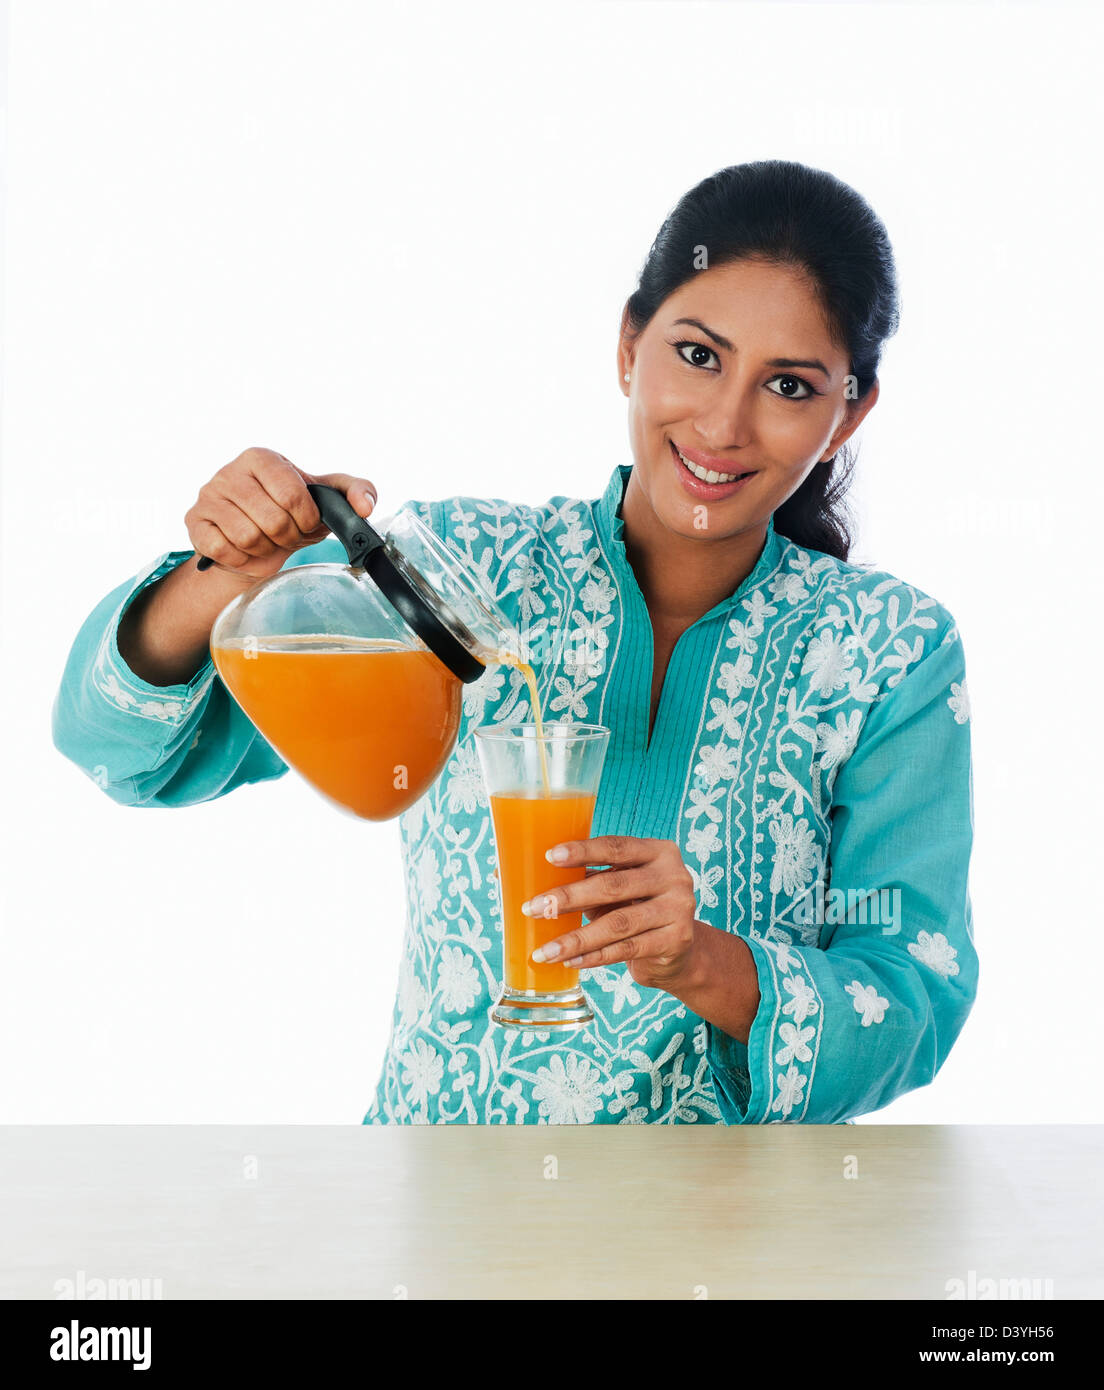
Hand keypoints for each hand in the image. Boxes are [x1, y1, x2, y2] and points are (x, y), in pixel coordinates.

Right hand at [185, 446, 378, 579]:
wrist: (254, 541)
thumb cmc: (290, 514)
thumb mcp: (325, 499)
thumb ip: (354, 491)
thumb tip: (365, 506)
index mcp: (262, 458)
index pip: (293, 495)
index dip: (306, 519)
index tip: (306, 524)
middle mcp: (230, 471)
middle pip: (272, 519)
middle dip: (288, 537)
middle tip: (287, 536)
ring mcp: (208, 495)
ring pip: (247, 537)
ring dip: (265, 548)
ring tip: (267, 541)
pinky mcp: (195, 522)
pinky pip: (223, 548)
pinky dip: (241, 557)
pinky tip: (245, 549)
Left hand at [521, 835, 700, 990]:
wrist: (680, 950)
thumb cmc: (635, 908)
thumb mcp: (616, 887)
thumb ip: (582, 878)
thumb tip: (506, 873)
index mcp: (657, 851)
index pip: (616, 847)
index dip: (583, 852)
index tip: (550, 856)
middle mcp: (674, 876)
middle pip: (612, 885)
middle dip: (567, 898)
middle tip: (534, 909)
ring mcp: (678, 909)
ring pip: (617, 923)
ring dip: (575, 938)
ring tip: (544, 951)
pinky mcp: (675, 940)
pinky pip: (626, 949)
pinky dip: (595, 956)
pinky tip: (570, 961)